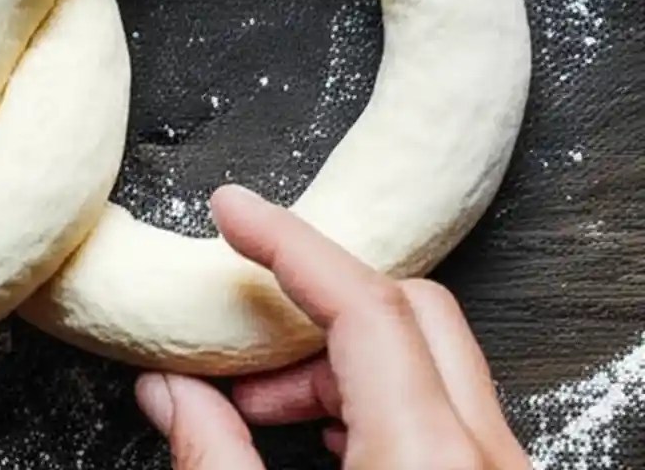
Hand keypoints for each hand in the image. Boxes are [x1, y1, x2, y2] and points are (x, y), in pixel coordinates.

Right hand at [135, 185, 530, 468]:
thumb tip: (169, 392)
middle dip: (314, 309)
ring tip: (263, 411)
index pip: (365, 305)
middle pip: (411, 313)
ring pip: (432, 362)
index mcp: (427, 461)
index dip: (288, 243)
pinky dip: (375, 402)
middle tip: (240, 347)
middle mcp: (485, 459)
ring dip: (339, 363)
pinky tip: (320, 440)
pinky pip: (446, 413)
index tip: (233, 209)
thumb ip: (213, 457)